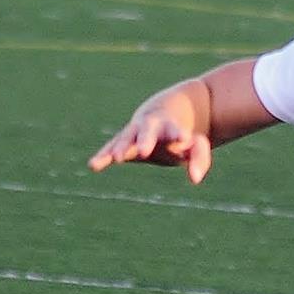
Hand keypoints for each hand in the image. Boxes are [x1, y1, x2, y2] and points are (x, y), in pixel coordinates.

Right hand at [87, 96, 211, 183]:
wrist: (162, 114)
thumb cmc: (181, 135)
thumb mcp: (196, 144)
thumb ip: (199, 159)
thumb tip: (195, 179)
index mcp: (170, 126)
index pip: (175, 130)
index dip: (178, 134)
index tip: (183, 139)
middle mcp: (150, 127)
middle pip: (148, 132)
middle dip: (146, 141)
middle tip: (144, 151)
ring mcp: (135, 133)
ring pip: (126, 138)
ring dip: (121, 148)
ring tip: (115, 158)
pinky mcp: (124, 142)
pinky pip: (111, 148)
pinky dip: (104, 156)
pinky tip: (93, 165)